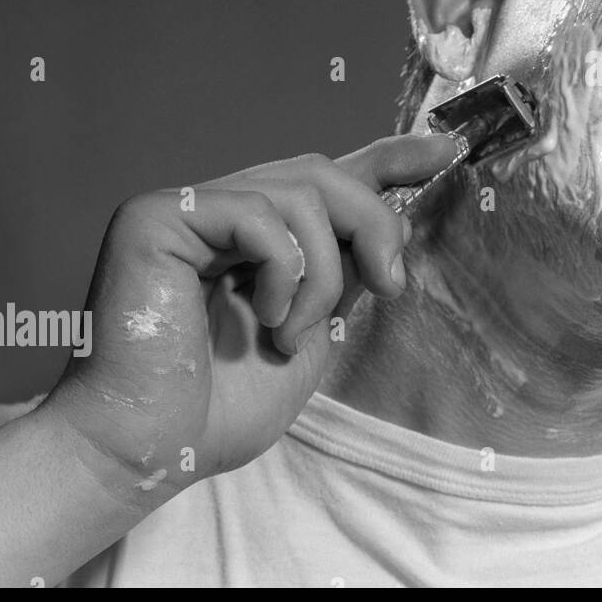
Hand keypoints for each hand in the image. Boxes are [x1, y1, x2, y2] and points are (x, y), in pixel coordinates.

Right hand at [47, 134, 458, 493]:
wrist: (155, 450)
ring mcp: (188, 208)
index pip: (330, 176)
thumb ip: (346, 273)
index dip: (389, 158)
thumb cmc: (222, 407)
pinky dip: (285, 271)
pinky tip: (264, 318)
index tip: (447, 151)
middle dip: (375, 225)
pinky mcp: (157, 217)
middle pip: (324, 173)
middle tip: (390, 285)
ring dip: (326, 271)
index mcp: (257, 236)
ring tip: (295, 332)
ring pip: (302, 192)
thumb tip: (393, 231)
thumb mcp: (315, 330)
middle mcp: (221, 210)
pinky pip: (260, 215)